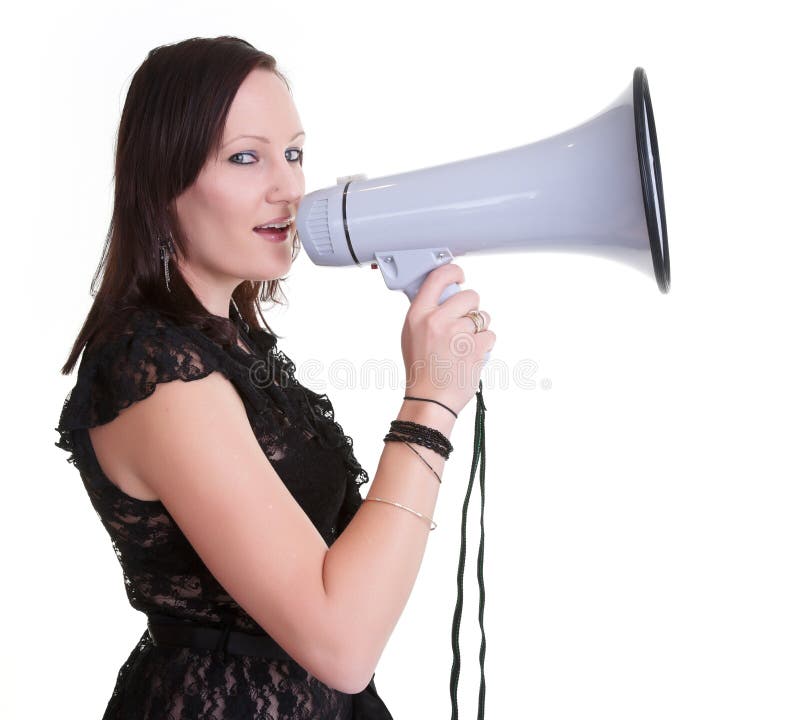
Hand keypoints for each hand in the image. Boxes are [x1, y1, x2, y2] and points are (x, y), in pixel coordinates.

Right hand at [400, 263, 494, 415]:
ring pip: (483, 317)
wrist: (430, 399)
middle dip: (472, 307)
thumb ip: (424, 313)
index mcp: (418, 315)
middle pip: (469, 295)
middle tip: (464, 322)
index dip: (453, 271)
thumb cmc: (420, 370)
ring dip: (479, 328)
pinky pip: (490, 335)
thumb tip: (440, 295)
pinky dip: (484, 345)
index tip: (459, 275)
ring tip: (465, 344)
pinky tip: (471, 355)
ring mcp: (458, 334)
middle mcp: (437, 321)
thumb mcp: (410, 335)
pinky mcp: (475, 348)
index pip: (438, 278)